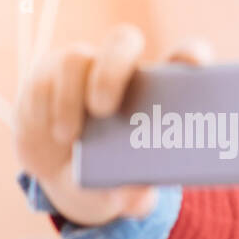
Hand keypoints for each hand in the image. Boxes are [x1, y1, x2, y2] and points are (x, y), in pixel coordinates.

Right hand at [13, 24, 213, 225]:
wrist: (64, 176)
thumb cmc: (112, 178)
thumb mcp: (125, 194)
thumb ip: (136, 196)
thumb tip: (139, 192)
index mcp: (160, 93)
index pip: (183, 56)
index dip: (192, 52)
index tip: (196, 65)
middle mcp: (123, 72)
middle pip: (123, 41)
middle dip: (113, 69)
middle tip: (103, 109)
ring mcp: (83, 70)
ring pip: (75, 59)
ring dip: (69, 99)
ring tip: (69, 136)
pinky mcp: (47, 77)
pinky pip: (42, 80)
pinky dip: (44, 109)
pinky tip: (51, 131)